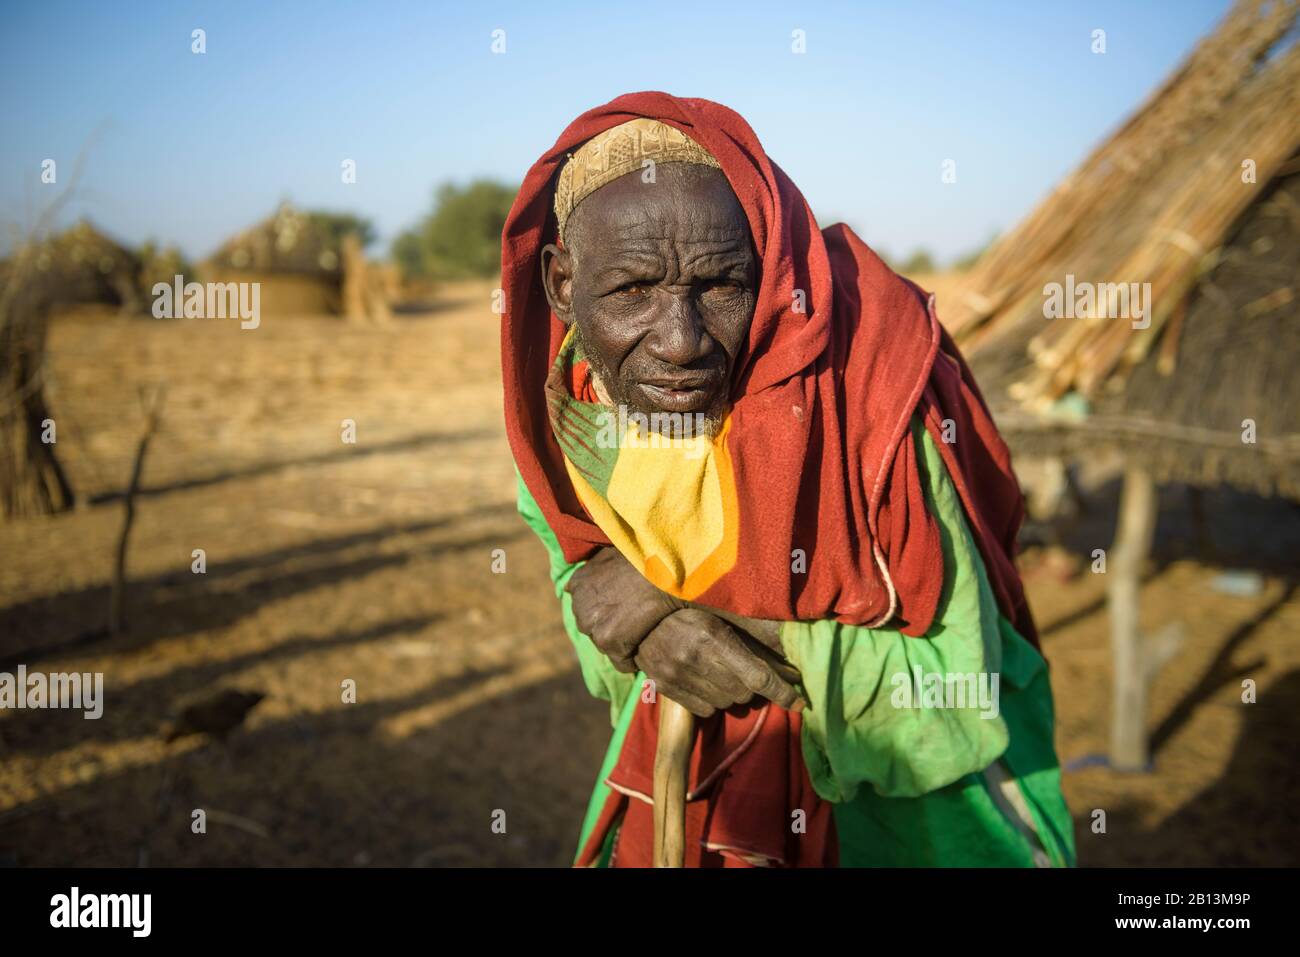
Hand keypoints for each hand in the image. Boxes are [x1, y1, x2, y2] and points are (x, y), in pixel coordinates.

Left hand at [565, 547, 682, 672]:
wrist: (667, 571)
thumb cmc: (648, 561)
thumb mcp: (613, 555)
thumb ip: (592, 571)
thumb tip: (568, 588)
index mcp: (579, 583)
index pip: (588, 610)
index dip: (611, 612)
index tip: (628, 610)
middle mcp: (579, 604)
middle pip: (596, 630)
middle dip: (615, 627)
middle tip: (640, 619)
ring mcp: (591, 623)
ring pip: (608, 646)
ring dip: (626, 643)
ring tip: (646, 629)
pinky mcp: (608, 639)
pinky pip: (622, 662)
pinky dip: (636, 658)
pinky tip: (650, 641)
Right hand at [634, 608, 802, 717]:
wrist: (642, 620)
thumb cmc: (692, 614)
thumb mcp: (725, 620)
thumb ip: (759, 644)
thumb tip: (794, 672)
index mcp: (714, 637)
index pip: (758, 676)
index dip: (783, 692)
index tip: (801, 703)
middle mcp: (695, 659)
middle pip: (745, 692)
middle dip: (754, 686)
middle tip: (748, 670)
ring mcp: (678, 676)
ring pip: (727, 703)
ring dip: (733, 693)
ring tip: (723, 672)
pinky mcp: (666, 688)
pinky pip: (706, 711)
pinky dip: (713, 701)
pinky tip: (706, 681)